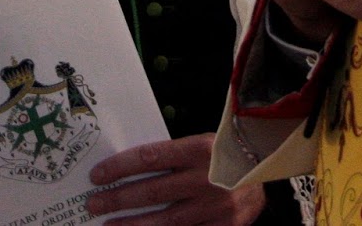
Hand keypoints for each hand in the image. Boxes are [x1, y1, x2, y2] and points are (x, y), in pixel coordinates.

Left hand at [86, 133, 264, 224]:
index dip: (120, 167)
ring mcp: (215, 206)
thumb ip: (172, 156)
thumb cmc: (225, 154)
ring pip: (165, 221)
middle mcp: (206, 178)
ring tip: (109, 225)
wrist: (267, 168)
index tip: (97, 175)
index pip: (150, 157)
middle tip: (94, 203)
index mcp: (199, 149)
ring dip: (133, 224)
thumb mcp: (202, 143)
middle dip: (119, 198)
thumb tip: (130, 170)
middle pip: (153, 191)